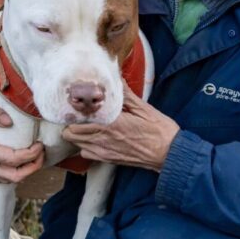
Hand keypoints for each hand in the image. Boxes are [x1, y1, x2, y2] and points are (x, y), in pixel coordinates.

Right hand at [0, 83, 43, 182]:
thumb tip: (9, 122)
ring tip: (35, 156)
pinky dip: (12, 173)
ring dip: (24, 171)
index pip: (11, 159)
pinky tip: (21, 161)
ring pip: (5, 180)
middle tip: (42, 153)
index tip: (40, 144)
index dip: (30, 155)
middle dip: (32, 167)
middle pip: (11, 176)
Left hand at [62, 87, 179, 171]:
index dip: (73, 112)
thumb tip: (115, 78)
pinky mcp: (108, 160)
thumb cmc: (159, 130)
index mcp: (110, 124)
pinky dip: (86, 146)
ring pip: (76, 145)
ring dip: (78, 135)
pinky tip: (96, 137)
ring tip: (88, 124)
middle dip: (72, 123)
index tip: (77, 104)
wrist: (169, 154)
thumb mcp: (143, 108)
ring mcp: (104, 152)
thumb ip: (125, 94)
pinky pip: (87, 154)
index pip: (77, 121)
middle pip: (70, 134)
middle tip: (80, 114)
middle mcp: (102, 140)